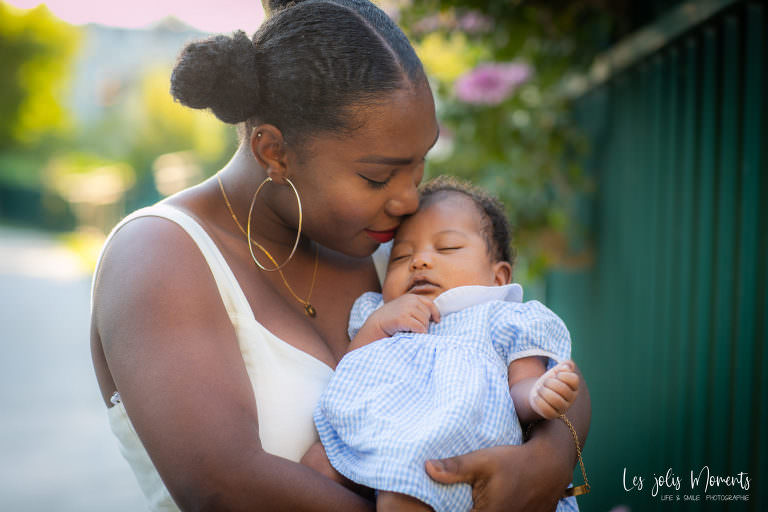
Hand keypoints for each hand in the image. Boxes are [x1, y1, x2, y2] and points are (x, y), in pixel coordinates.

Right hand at [370, 294, 440, 336]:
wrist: (376, 324)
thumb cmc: (391, 319)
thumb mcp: (404, 309)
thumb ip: (416, 309)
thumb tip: (435, 317)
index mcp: (411, 297)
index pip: (430, 303)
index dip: (435, 313)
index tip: (436, 321)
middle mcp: (410, 300)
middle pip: (428, 315)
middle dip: (424, 323)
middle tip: (414, 328)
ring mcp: (406, 309)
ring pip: (425, 322)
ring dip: (420, 330)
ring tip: (410, 331)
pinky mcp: (403, 318)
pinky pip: (420, 328)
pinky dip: (419, 334)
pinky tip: (411, 334)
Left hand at [425, 441, 568, 511]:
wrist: (551, 465)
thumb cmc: (516, 462)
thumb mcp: (483, 460)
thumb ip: (455, 468)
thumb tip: (427, 467)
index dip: (443, 510)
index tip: (433, 503)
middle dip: (458, 507)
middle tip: (452, 498)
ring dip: (475, 508)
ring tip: (471, 497)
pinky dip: (488, 508)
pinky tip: (484, 499)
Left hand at [529, 361, 579, 418]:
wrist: (538, 392)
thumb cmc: (550, 380)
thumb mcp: (557, 370)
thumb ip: (565, 365)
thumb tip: (567, 366)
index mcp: (574, 387)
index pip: (574, 379)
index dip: (563, 375)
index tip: (556, 375)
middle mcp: (571, 399)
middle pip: (563, 389)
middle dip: (550, 382)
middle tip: (545, 383)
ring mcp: (562, 408)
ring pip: (555, 400)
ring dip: (544, 391)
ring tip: (540, 389)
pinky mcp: (552, 415)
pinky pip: (546, 409)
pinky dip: (538, 401)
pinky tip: (536, 397)